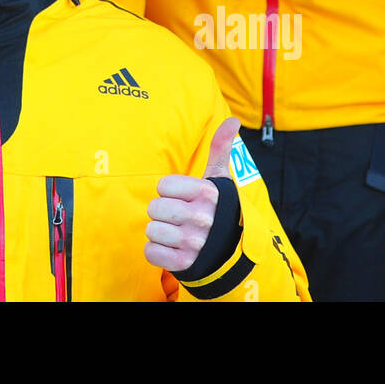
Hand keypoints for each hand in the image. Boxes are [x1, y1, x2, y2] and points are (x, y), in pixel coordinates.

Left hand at [145, 117, 238, 272]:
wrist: (232, 254)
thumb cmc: (220, 211)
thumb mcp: (221, 181)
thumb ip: (221, 148)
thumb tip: (233, 120)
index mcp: (207, 194)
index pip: (163, 186)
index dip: (169, 193)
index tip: (184, 199)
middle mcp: (201, 218)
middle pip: (154, 208)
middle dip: (162, 213)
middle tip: (179, 218)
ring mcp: (193, 242)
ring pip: (150, 230)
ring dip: (159, 234)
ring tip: (177, 234)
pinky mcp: (184, 263)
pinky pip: (151, 252)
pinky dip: (157, 253)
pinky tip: (173, 250)